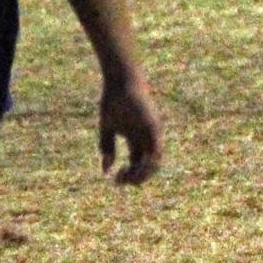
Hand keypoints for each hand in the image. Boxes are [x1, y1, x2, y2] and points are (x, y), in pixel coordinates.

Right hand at [99, 71, 162, 185]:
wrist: (122, 80)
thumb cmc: (113, 99)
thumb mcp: (107, 127)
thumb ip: (106, 147)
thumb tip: (106, 170)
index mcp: (137, 137)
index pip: (138, 163)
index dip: (128, 175)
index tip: (114, 180)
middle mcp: (147, 137)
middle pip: (148, 166)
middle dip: (136, 178)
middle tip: (120, 182)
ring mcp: (153, 132)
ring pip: (155, 162)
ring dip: (143, 174)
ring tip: (127, 178)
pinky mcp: (155, 127)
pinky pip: (156, 150)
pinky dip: (148, 163)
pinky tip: (135, 168)